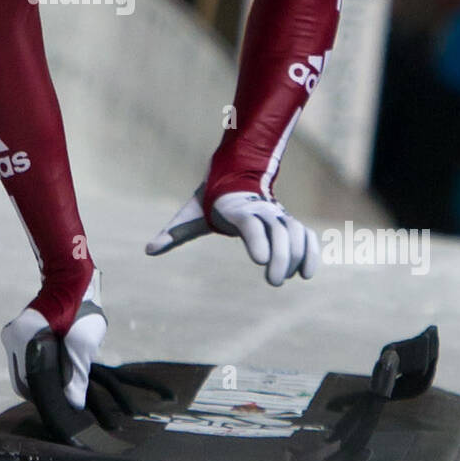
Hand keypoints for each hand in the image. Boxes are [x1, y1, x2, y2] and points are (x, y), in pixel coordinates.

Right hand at [1, 273, 106, 409]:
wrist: (73, 280)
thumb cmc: (81, 310)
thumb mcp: (83, 344)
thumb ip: (77, 376)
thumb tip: (74, 404)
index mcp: (22, 338)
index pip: (27, 384)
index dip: (44, 396)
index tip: (61, 402)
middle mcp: (11, 337)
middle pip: (23, 378)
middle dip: (43, 385)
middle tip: (65, 389)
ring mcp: (12, 333)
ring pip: (23, 368)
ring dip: (41, 374)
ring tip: (63, 372)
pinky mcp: (17, 331)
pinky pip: (24, 357)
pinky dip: (38, 362)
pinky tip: (56, 360)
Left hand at [146, 187, 318, 285]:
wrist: (232, 178)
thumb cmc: (207, 202)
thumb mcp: (189, 216)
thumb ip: (173, 233)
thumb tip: (148, 249)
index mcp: (236, 208)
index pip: (251, 223)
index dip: (257, 240)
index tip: (260, 261)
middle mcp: (262, 210)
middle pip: (279, 231)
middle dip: (281, 256)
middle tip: (273, 281)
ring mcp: (278, 215)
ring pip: (296, 233)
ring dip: (297, 257)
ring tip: (289, 278)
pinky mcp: (289, 222)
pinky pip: (306, 235)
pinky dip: (311, 251)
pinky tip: (307, 274)